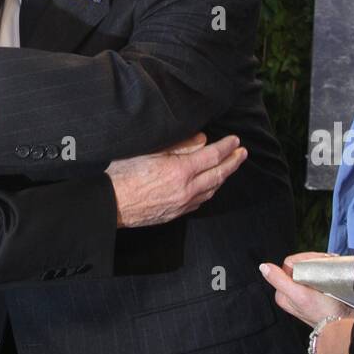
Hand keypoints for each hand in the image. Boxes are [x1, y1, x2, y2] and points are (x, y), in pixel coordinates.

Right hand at [106, 133, 245, 228]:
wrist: (111, 204)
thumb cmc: (125, 173)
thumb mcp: (150, 150)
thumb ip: (179, 145)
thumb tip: (202, 140)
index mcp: (181, 170)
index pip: (213, 156)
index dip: (226, 147)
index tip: (235, 140)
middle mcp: (186, 189)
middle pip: (218, 174)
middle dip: (233, 162)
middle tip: (242, 153)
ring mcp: (182, 204)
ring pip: (212, 190)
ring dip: (224, 177)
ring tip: (229, 167)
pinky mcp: (175, 213)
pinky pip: (200, 202)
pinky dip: (210, 191)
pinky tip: (210, 186)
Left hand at [258, 253, 353, 328]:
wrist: (343, 325)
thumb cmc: (323, 313)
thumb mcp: (300, 295)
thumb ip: (280, 281)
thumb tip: (263, 267)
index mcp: (283, 293)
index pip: (291, 264)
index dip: (305, 258)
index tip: (319, 260)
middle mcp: (292, 293)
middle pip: (300, 266)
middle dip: (315, 260)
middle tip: (328, 260)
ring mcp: (304, 293)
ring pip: (310, 269)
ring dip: (321, 264)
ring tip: (331, 263)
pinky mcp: (316, 294)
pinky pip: (318, 276)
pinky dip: (325, 270)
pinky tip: (332, 270)